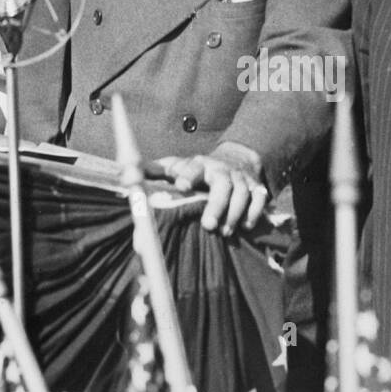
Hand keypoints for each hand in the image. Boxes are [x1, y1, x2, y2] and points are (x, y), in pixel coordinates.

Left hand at [154, 141, 269, 235]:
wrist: (235, 159)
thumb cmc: (199, 170)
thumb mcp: (178, 166)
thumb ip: (156, 171)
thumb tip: (130, 173)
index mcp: (200, 165)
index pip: (194, 168)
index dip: (188, 175)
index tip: (181, 186)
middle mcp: (222, 170)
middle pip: (222, 184)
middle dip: (216, 204)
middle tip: (208, 225)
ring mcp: (241, 179)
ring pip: (242, 193)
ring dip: (235, 213)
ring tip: (226, 232)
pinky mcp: (256, 187)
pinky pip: (260, 198)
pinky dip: (254, 212)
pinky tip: (246, 226)